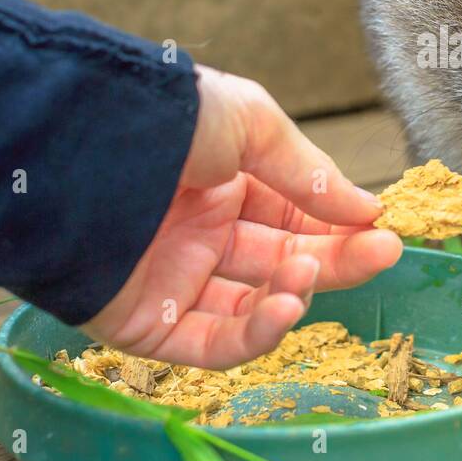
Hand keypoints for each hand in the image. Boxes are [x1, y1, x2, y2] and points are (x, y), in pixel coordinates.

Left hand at [84, 66, 401, 369]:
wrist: (77, 143)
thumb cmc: (164, 118)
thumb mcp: (252, 124)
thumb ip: (310, 174)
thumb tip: (367, 209)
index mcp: (221, 181)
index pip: (294, 216)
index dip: (339, 225)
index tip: (382, 229)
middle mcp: (199, 231)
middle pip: (281, 260)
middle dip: (334, 259)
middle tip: (384, 255)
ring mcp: (174, 278)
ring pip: (251, 306)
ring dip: (294, 295)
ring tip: (311, 276)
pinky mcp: (147, 322)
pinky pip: (212, 342)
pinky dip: (256, 334)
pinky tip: (288, 308)